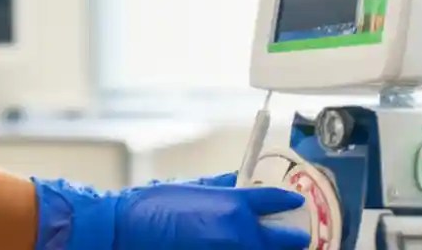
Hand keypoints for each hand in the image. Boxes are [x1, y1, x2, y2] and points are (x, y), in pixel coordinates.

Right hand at [34, 177, 310, 249]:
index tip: (296, 202)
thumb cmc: (152, 208)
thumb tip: (241, 179)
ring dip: (266, 246)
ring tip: (260, 241)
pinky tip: (231, 244)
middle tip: (294, 234)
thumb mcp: (189, 188)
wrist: (126, 233)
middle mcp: (241, 232)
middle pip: (289, 239)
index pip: (277, 200)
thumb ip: (221, 185)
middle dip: (292, 235)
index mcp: (234, 205)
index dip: (290, 201)